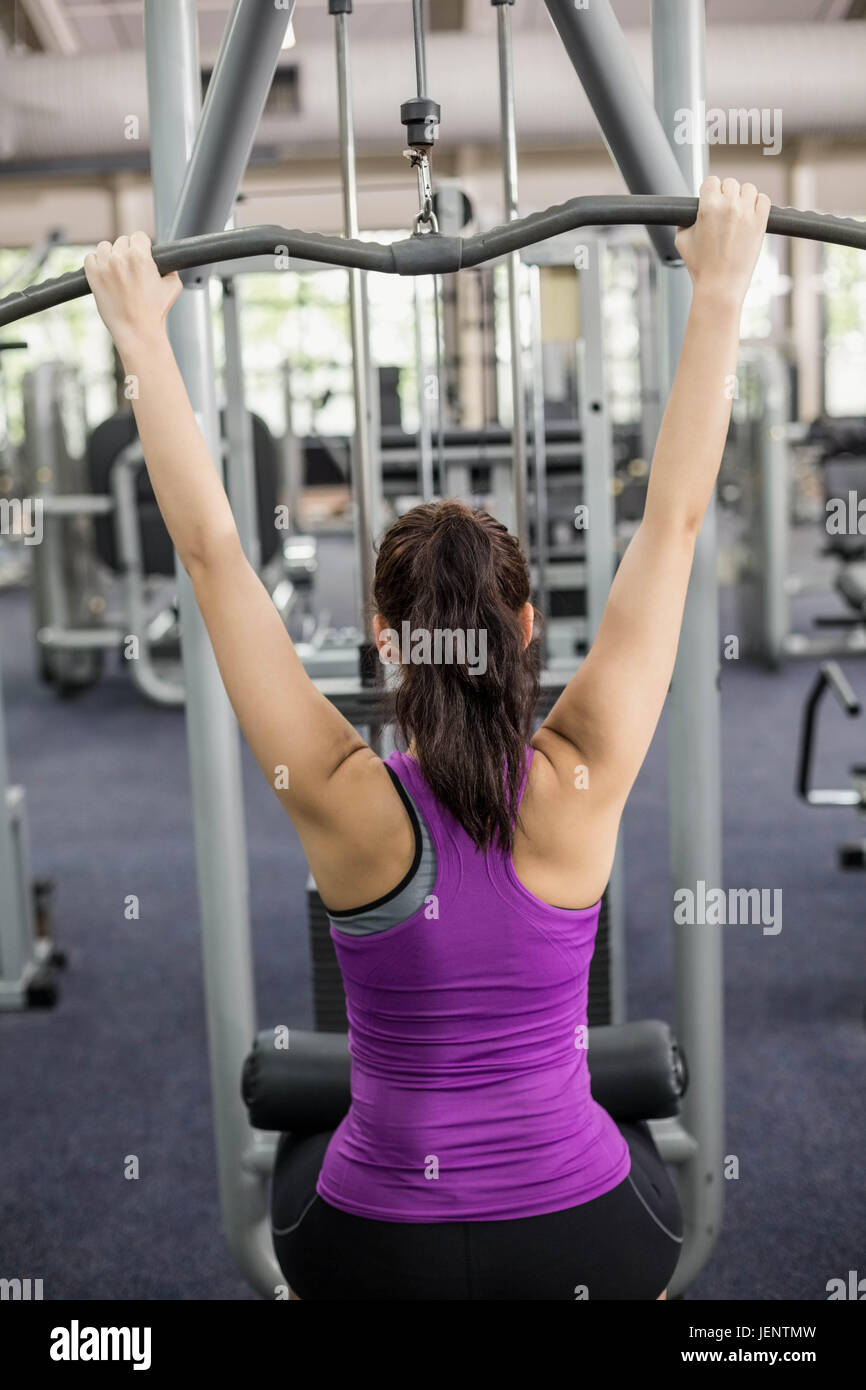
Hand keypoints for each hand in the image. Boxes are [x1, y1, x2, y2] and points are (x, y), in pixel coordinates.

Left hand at [84, 233, 181, 355]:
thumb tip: (165, 264)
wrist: (137, 331)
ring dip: (110, 255)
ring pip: (104, 246)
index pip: (139, 236)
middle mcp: (120, 258)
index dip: (143, 246)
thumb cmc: (155, 312)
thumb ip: (170, 269)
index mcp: (140, 257)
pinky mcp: (93, 276)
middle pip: (122, 241)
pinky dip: (96, 263)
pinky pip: (90, 258)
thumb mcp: (173, 286)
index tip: (142, 256)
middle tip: (131, 269)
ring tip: (116, 269)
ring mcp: (104, 266)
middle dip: (127, 252)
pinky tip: (104, 273)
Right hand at [674, 177, 770, 302]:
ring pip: (748, 188)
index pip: (711, 181)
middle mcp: (730, 206)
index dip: (709, 192)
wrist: (720, 285)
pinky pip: (764, 200)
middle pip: (730, 183)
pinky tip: (750, 214)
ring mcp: (747, 213)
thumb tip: (692, 213)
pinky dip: (758, 204)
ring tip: (737, 212)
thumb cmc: (701, 267)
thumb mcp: (681, 240)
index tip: (709, 202)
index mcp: (709, 207)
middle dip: (725, 195)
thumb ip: (685, 220)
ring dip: (742, 197)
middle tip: (722, 212)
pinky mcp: (760, 223)